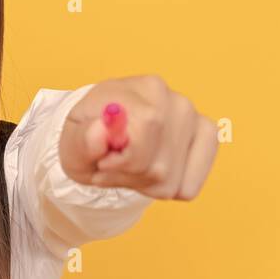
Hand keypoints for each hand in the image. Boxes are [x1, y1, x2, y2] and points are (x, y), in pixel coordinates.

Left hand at [58, 75, 218, 198]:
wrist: (106, 134)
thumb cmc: (90, 136)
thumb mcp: (72, 142)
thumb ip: (82, 139)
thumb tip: (101, 131)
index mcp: (142, 89)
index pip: (145, 131)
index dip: (119, 159)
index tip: (103, 160)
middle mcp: (176, 100)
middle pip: (157, 166)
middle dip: (128, 175)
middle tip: (111, 163)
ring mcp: (195, 120)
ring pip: (170, 181)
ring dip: (143, 184)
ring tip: (128, 165)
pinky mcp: (207, 140)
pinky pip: (188, 188)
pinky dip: (166, 189)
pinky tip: (151, 170)